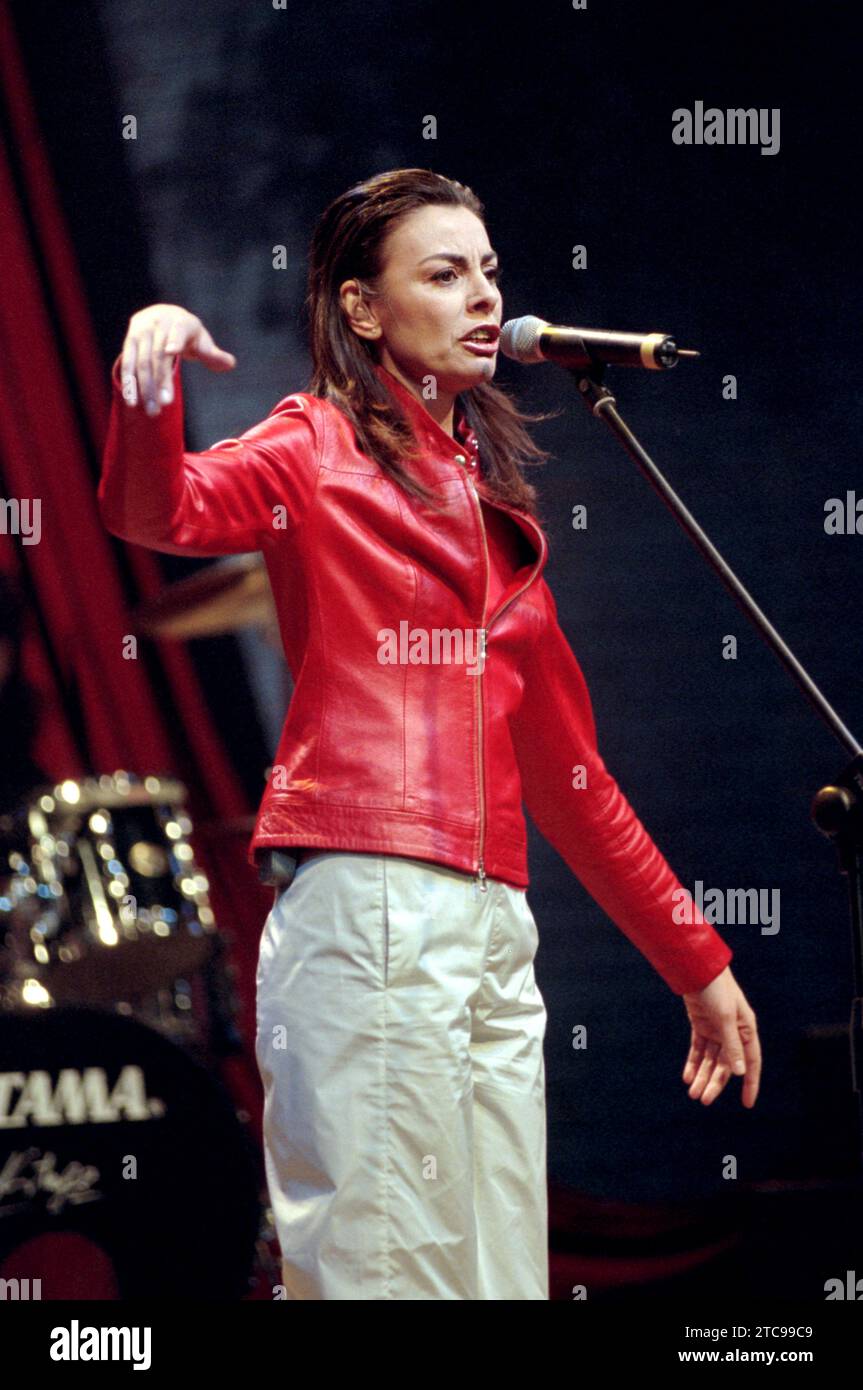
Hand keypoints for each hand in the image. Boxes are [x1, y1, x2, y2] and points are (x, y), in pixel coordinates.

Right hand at [119, 303, 235, 415]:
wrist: (161, 315)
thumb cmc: (187, 334)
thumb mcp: (202, 340)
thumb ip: (213, 354)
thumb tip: (230, 364)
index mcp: (181, 321)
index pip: (178, 331)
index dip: (175, 340)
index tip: (172, 352)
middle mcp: (159, 323)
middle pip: (159, 355)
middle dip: (161, 380)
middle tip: (165, 404)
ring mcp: (142, 331)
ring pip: (142, 362)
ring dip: (145, 388)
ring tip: (152, 411)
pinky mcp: (129, 341)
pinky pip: (127, 363)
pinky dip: (130, 383)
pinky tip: (133, 402)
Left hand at [681, 965, 760, 1107]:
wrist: (697, 969)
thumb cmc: (717, 990)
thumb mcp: (726, 1018)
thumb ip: (732, 1045)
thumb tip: (740, 1073)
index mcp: (746, 1030)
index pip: (751, 1062)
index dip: (750, 1083)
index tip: (747, 1104)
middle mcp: (733, 1032)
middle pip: (726, 1065)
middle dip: (715, 1083)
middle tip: (703, 1100)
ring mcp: (716, 1029)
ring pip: (710, 1060)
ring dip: (702, 1076)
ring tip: (692, 1093)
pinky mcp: (701, 1025)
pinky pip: (698, 1049)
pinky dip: (693, 1063)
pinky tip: (687, 1077)